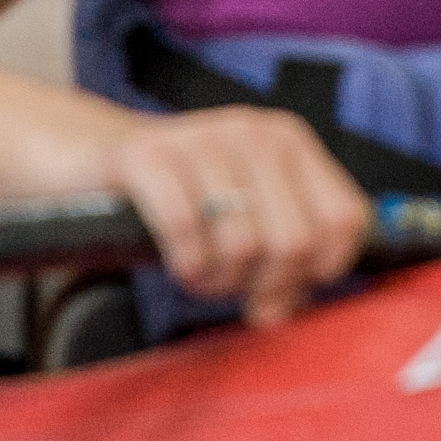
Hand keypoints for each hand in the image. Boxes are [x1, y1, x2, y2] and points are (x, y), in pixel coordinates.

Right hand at [105, 109, 370, 327]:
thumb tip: (285, 309)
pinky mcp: (147, 155)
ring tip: (201, 272)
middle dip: (264, 285)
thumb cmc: (186, 200)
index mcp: (291, 142)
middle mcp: (253, 131)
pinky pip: (185, 231)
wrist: (95, 162)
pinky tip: (176, 260)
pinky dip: (185, 264)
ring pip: (242, 243)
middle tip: (234, 288)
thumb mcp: (248, 216)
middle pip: (293, 241)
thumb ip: (287, 260)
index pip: (345, 219)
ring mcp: (200, 137)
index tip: (287, 286)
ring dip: (218, 280)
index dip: (321, 270)